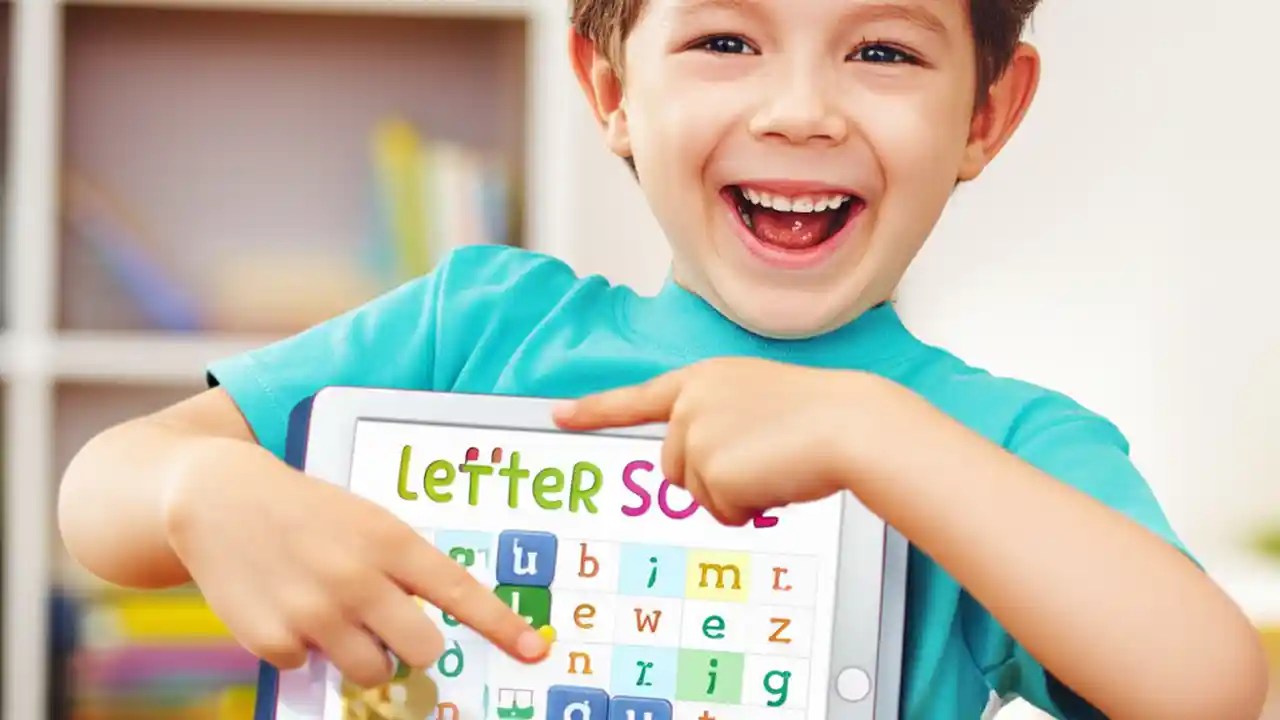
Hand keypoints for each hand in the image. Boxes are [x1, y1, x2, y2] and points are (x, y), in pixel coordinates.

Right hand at [161, 439, 548, 686]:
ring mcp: (313, 613)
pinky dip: (304, 647)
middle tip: (394, 626)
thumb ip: (401, 566)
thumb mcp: (364, 518)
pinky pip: (311, 667)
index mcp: (387, 540)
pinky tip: (287, 606)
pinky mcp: (271, 640)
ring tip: (335, 613)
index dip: (501, 625)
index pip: (458, 591)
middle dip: (416, 645)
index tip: (536, 650)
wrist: (217, 498)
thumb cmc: (306, 510)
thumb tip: (435, 622)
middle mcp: (356, 579)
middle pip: (422, 649)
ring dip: (363, 653)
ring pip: (372, 670)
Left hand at [553, 358, 879, 525]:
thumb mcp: (755, 401)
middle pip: (674, 467)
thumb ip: (716, 421)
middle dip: (714, 478)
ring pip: (696, 492)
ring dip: (734, 493)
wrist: (850, 425)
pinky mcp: (709, 468)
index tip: (558, 414)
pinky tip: (777, 479)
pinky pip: (720, 512)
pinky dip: (748, 508)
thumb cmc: (818, 415)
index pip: (637, 397)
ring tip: (775, 464)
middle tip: (764, 458)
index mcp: (701, 379)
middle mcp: (689, 403)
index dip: (594, 409)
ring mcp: (695, 434)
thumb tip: (701, 470)